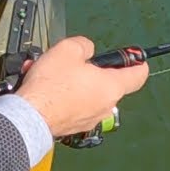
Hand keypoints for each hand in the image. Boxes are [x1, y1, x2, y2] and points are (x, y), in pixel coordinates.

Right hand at [15, 36, 148, 137]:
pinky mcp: (75, 126)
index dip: (139, 64)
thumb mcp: (68, 49)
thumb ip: (85, 45)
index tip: (138, 59)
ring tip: (52, 75)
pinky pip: (75, 106)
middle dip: (92, 71)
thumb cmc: (51, 85)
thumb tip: (87, 50)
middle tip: (73, 62)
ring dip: (75, 83)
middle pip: (108, 83)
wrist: (31, 116)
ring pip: (89, 94)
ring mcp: (91, 118)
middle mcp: (106, 105)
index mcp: (111, 86)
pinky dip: (65, 97)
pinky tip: (47, 89)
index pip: (138, 76)